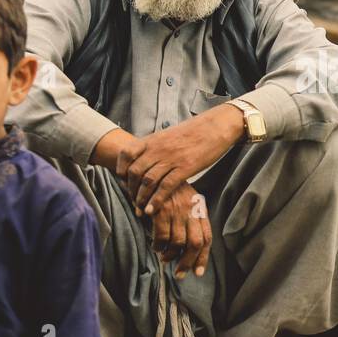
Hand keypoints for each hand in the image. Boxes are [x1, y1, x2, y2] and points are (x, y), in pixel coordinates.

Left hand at [125, 105, 244, 216]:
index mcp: (153, 139)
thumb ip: (155, 146)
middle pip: (135, 172)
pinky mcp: (185, 167)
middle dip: (131, 190)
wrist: (216, 126)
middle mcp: (159, 148)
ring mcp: (171, 158)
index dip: (121, 169)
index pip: (127, 154)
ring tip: (141, 210)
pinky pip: (166, 187)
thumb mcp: (169, 135)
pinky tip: (152, 210)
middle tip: (133, 201)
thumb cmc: (194, 132)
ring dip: (141, 198)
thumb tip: (145, 157)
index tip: (123, 181)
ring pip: (148, 181)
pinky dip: (156, 200)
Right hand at [147, 182, 212, 278]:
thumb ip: (190, 220)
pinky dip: (158, 246)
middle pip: (195, 243)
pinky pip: (162, 237)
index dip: (203, 257)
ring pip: (178, 243)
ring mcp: (177, 209)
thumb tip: (190, 249)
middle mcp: (191, 209)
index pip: (207, 237)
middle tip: (180, 274)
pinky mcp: (161, 210)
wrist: (151, 170)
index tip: (198, 272)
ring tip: (165, 258)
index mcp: (200, 208)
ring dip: (170, 256)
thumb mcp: (185, 200)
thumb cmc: (168, 190)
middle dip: (188, 262)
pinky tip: (155, 247)